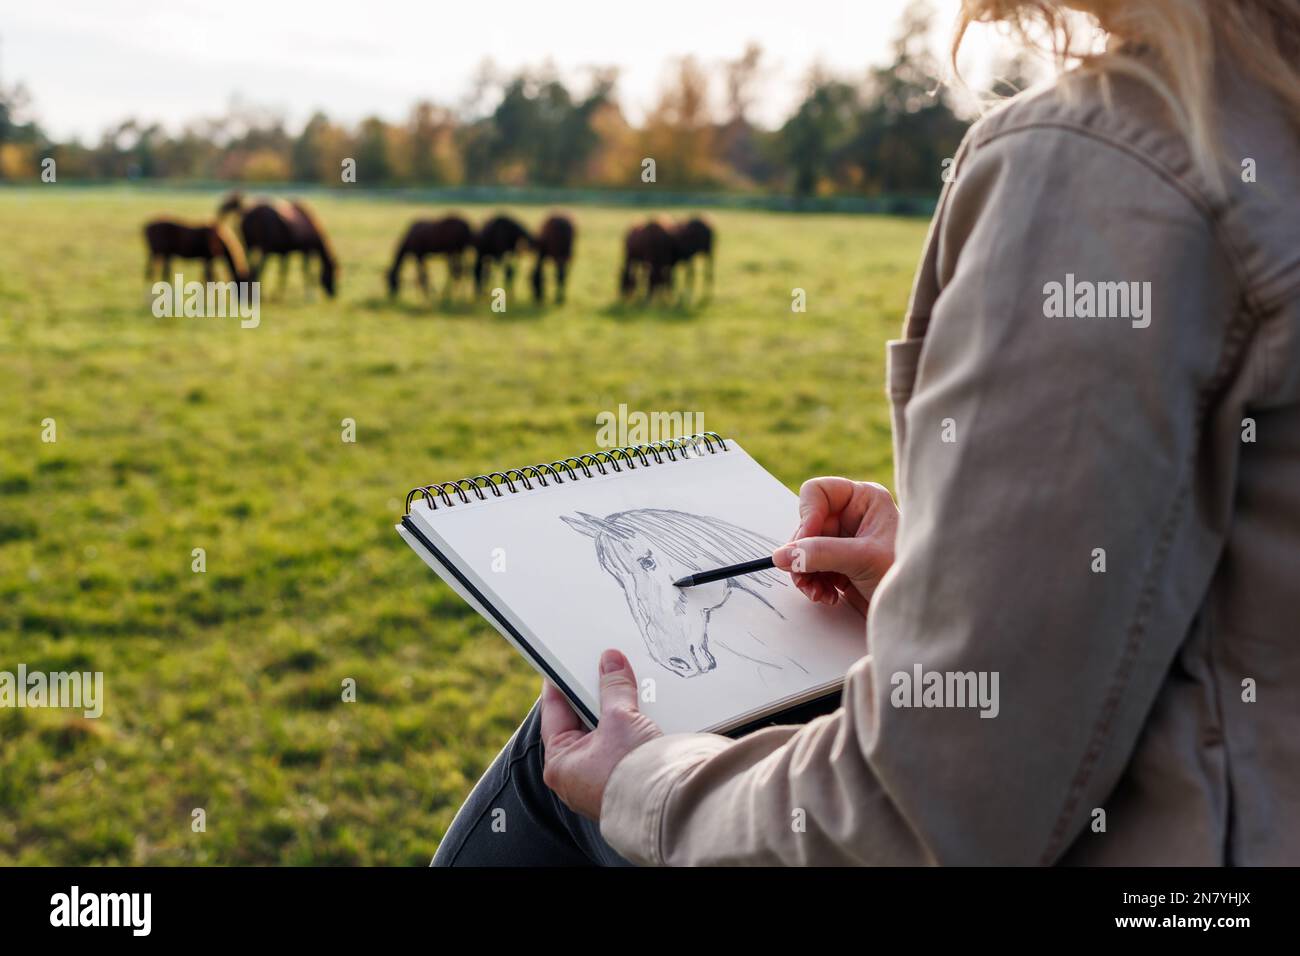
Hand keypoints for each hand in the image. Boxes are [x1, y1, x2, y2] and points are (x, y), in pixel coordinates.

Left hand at [540, 649, 662, 819]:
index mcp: (560, 764)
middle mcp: (576, 777)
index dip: (561, 684)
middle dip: (594, 699)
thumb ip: (614, 687)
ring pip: (603, 736)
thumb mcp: (620, 718)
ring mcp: (600, 783)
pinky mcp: (624, 784)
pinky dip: (629, 732)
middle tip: (603, 672)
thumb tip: (611, 661)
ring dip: (615, 715)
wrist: (669, 805)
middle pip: (581, 723)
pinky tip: (642, 718)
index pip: (554, 712)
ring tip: (627, 693)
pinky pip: (621, 750)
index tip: (566, 665)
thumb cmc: (633, 773)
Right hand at [771, 477, 898, 615]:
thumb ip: (821, 553)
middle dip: (803, 554)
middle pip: (806, 525)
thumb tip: (782, 555)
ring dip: (805, 573)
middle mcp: (852, 517)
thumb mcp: (863, 559)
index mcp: (864, 500)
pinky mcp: (839, 565)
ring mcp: (844, 542)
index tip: (804, 544)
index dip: (807, 517)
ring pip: (803, 549)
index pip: (818, 493)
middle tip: (804, 576)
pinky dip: (812, 584)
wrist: (919, 612)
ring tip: (818, 592)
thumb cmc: (904, 574)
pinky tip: (826, 596)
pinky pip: (810, 568)